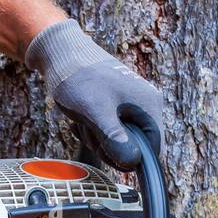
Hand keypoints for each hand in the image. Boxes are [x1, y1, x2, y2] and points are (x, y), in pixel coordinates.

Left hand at [25, 19, 163, 170]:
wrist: (61, 53)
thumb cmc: (79, 78)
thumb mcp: (95, 112)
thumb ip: (114, 139)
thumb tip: (132, 163)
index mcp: (149, 105)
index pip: (155, 150)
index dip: (133, 159)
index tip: (109, 153)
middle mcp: (146, 105)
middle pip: (136, 149)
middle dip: (110, 147)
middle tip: (91, 130)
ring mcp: (131, 106)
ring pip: (120, 143)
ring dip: (98, 140)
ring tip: (84, 120)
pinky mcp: (117, 107)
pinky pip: (110, 133)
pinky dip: (94, 131)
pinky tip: (82, 119)